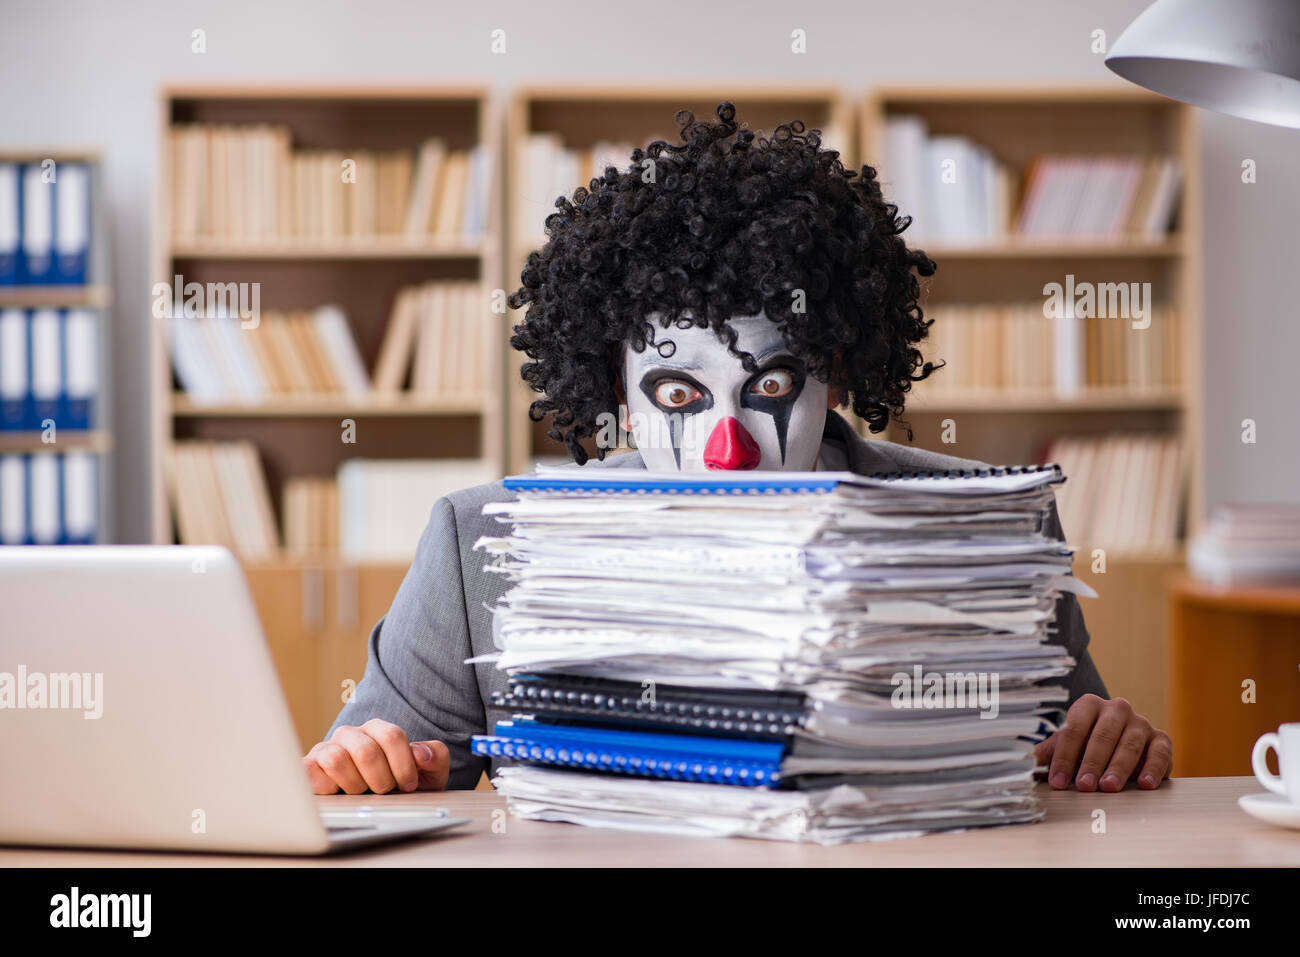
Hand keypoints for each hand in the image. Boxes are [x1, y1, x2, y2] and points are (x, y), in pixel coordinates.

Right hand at [302, 718, 449, 793]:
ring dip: (355, 785)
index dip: (403, 766)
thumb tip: (421, 754)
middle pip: (366, 750)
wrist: (375, 806)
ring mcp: (326, 749)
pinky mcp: (308, 767)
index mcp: (378, 730)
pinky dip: (328, 787)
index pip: (392, 736)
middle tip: (385, 792)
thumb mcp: (428, 773)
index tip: (408, 785)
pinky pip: (311, 772)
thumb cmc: (400, 787)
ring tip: (362, 792)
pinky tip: (339, 793)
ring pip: (337, 759)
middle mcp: (350, 735)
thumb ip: (435, 756)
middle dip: (381, 779)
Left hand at [1034, 694, 1171, 791]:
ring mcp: (1141, 723)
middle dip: (1092, 762)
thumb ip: (1048, 754)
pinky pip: (1159, 752)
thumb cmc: (1087, 746)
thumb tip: (1024, 765)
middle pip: (1103, 735)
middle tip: (1084, 785)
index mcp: (1088, 705)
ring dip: (1119, 767)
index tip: (1057, 781)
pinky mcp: (1161, 739)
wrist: (1122, 746)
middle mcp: (1117, 709)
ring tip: (1108, 787)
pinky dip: (1153, 768)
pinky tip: (1144, 785)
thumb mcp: (1067, 747)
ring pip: (1130, 744)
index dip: (1064, 757)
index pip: (1074, 729)